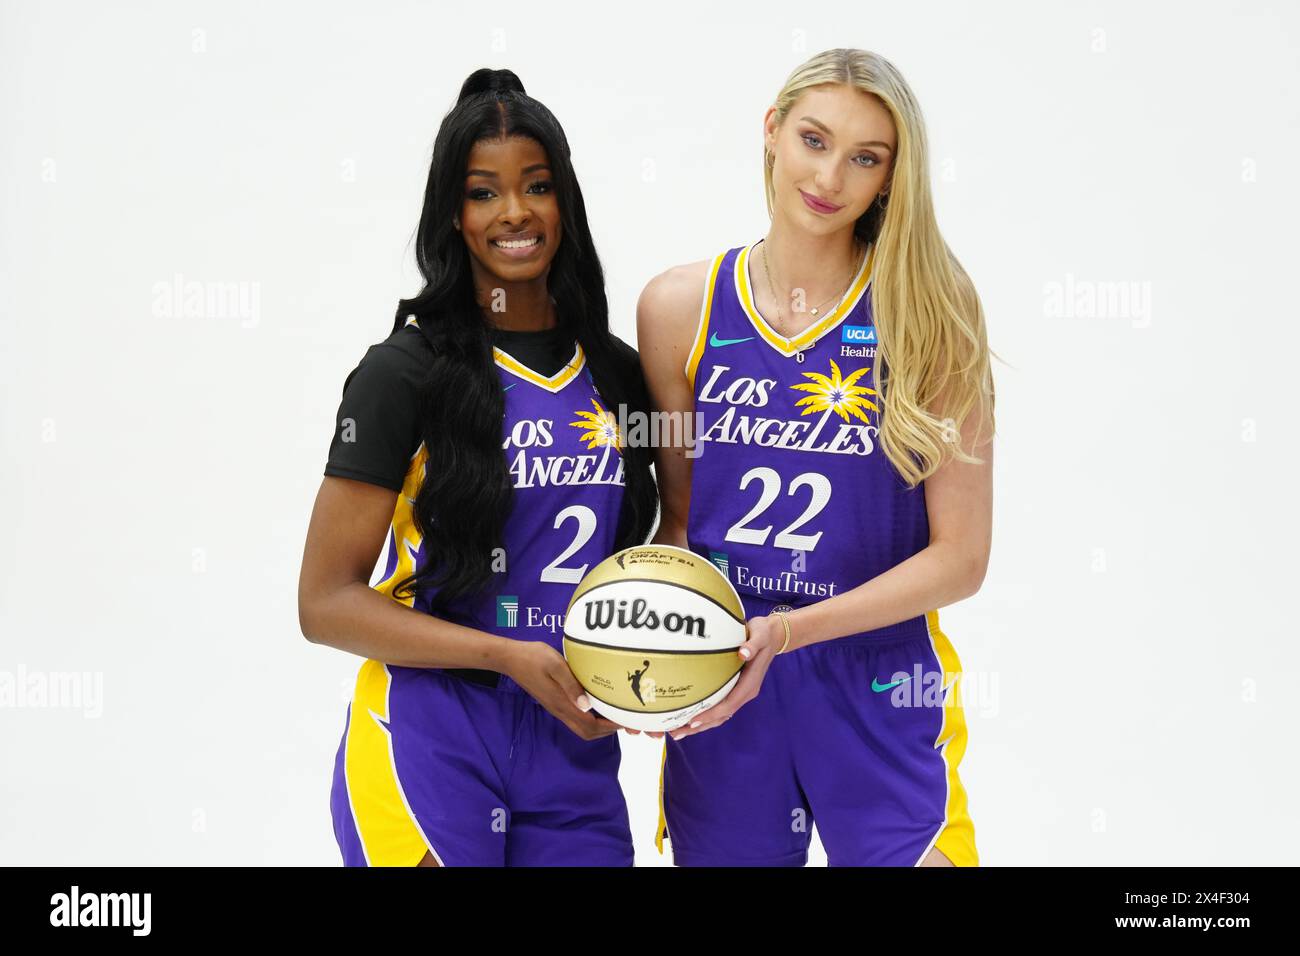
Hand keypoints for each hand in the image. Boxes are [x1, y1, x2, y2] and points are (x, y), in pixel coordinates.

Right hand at [501, 640, 624, 740]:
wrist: (512, 659)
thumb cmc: (534, 658)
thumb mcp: (555, 666)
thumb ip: (571, 684)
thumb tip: (586, 705)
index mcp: (562, 704)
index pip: (589, 726)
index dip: (608, 727)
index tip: (624, 720)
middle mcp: (560, 710)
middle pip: (586, 732)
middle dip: (606, 730)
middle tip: (622, 719)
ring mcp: (556, 708)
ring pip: (581, 727)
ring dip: (599, 726)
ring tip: (613, 713)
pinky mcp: (554, 702)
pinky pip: (576, 718)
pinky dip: (590, 718)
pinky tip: (597, 704)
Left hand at [663, 612, 785, 741]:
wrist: (772, 636)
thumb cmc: (763, 634)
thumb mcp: (760, 635)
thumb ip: (752, 645)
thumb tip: (743, 653)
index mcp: (750, 684)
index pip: (729, 705)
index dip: (711, 714)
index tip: (692, 721)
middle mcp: (745, 692)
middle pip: (721, 716)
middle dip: (699, 726)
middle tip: (676, 733)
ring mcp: (740, 692)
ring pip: (719, 715)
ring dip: (700, 724)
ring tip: (677, 731)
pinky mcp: (735, 689)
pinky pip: (719, 706)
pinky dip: (705, 714)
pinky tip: (689, 716)